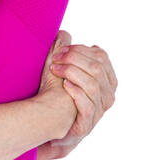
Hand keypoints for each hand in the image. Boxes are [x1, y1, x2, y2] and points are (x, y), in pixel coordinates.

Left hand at [35, 31, 116, 159]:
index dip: (81, 50)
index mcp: (107, 79)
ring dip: (72, 73)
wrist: (53, 125)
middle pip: (97, 68)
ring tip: (55, 69)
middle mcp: (108, 95)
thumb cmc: (59, 95)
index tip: (61, 50)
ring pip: (92, 85)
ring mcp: (99, 110)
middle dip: (74, 59)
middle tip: (55, 58)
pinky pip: (87, 105)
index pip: (101, 56)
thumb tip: (63, 34)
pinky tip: (65, 85)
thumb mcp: (65, 71)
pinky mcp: (87, 124)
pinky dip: (76, 93)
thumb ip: (66, 54)